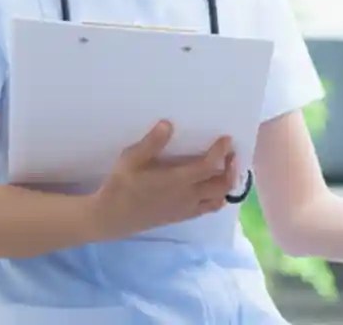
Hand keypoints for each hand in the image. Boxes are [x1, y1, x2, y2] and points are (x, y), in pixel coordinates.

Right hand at [90, 121, 237, 239]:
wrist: (111, 218)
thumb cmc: (120, 185)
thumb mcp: (131, 160)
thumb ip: (151, 143)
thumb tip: (168, 124)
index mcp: (176, 181)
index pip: (208, 166)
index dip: (220, 152)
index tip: (227, 139)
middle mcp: (187, 196)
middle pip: (222, 185)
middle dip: (230, 168)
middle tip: (231, 154)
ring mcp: (186, 209)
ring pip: (218, 199)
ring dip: (227, 184)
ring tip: (225, 169)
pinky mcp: (181, 217)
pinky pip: (208, 209)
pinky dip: (217, 198)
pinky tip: (212, 187)